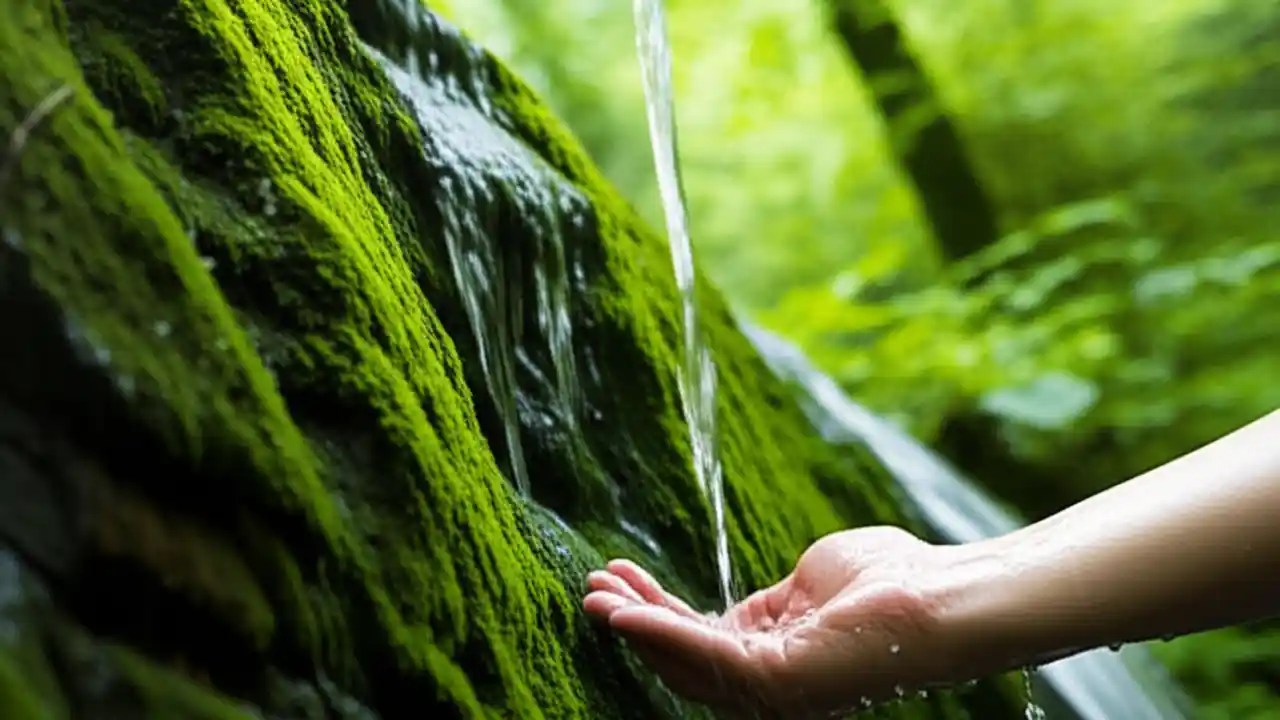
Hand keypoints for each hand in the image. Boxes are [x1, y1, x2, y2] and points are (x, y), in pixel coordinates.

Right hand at [583, 527, 979, 717]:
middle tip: (592, 587)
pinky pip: (707, 658)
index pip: (701, 641)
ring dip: (636, 628)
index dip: (656, 610)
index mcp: (777, 657)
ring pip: (686, 664)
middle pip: (683, 659)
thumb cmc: (891, 580)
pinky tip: (627, 611)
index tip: (620, 573)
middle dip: (635, 622)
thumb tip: (748, 604)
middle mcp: (769, 684)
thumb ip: (773, 598)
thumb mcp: (810, 580)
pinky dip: (662, 634)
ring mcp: (774, 689)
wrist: (940, 594)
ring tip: (596, 596)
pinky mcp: (779, 682)